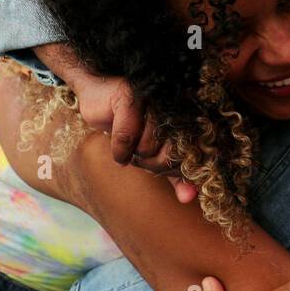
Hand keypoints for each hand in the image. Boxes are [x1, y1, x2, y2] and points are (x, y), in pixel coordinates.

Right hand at [37, 43, 197, 202]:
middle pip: (169, 158)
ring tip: (128, 138)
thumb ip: (174, 174)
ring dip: (131, 152)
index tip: (158, 162)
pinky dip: (118, 148)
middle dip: (149, 163)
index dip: (172, 170)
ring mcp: (156, 101)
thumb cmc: (130, 122)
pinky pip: (126, 137)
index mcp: (189, 121)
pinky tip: (118, 145)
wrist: (99, 91)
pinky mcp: (132, 97)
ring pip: (147, 149)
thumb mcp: (155, 151)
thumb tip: (189, 198)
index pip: (190, 160)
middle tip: (139, 152)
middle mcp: (178, 109)